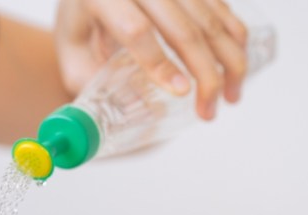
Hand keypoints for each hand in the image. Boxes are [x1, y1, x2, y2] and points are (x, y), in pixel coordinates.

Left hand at [56, 0, 249, 119]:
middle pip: (182, 27)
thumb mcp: (71, 54)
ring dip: (229, 59)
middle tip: (209, 111)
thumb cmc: (80, 24)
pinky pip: (221, 6)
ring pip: (210, 17)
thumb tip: (140, 108)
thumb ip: (94, 82)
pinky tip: (236, 67)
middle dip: (205, 74)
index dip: (159, 63)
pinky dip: (234, 36)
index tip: (182, 93)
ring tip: (231, 96)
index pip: (135, 30)